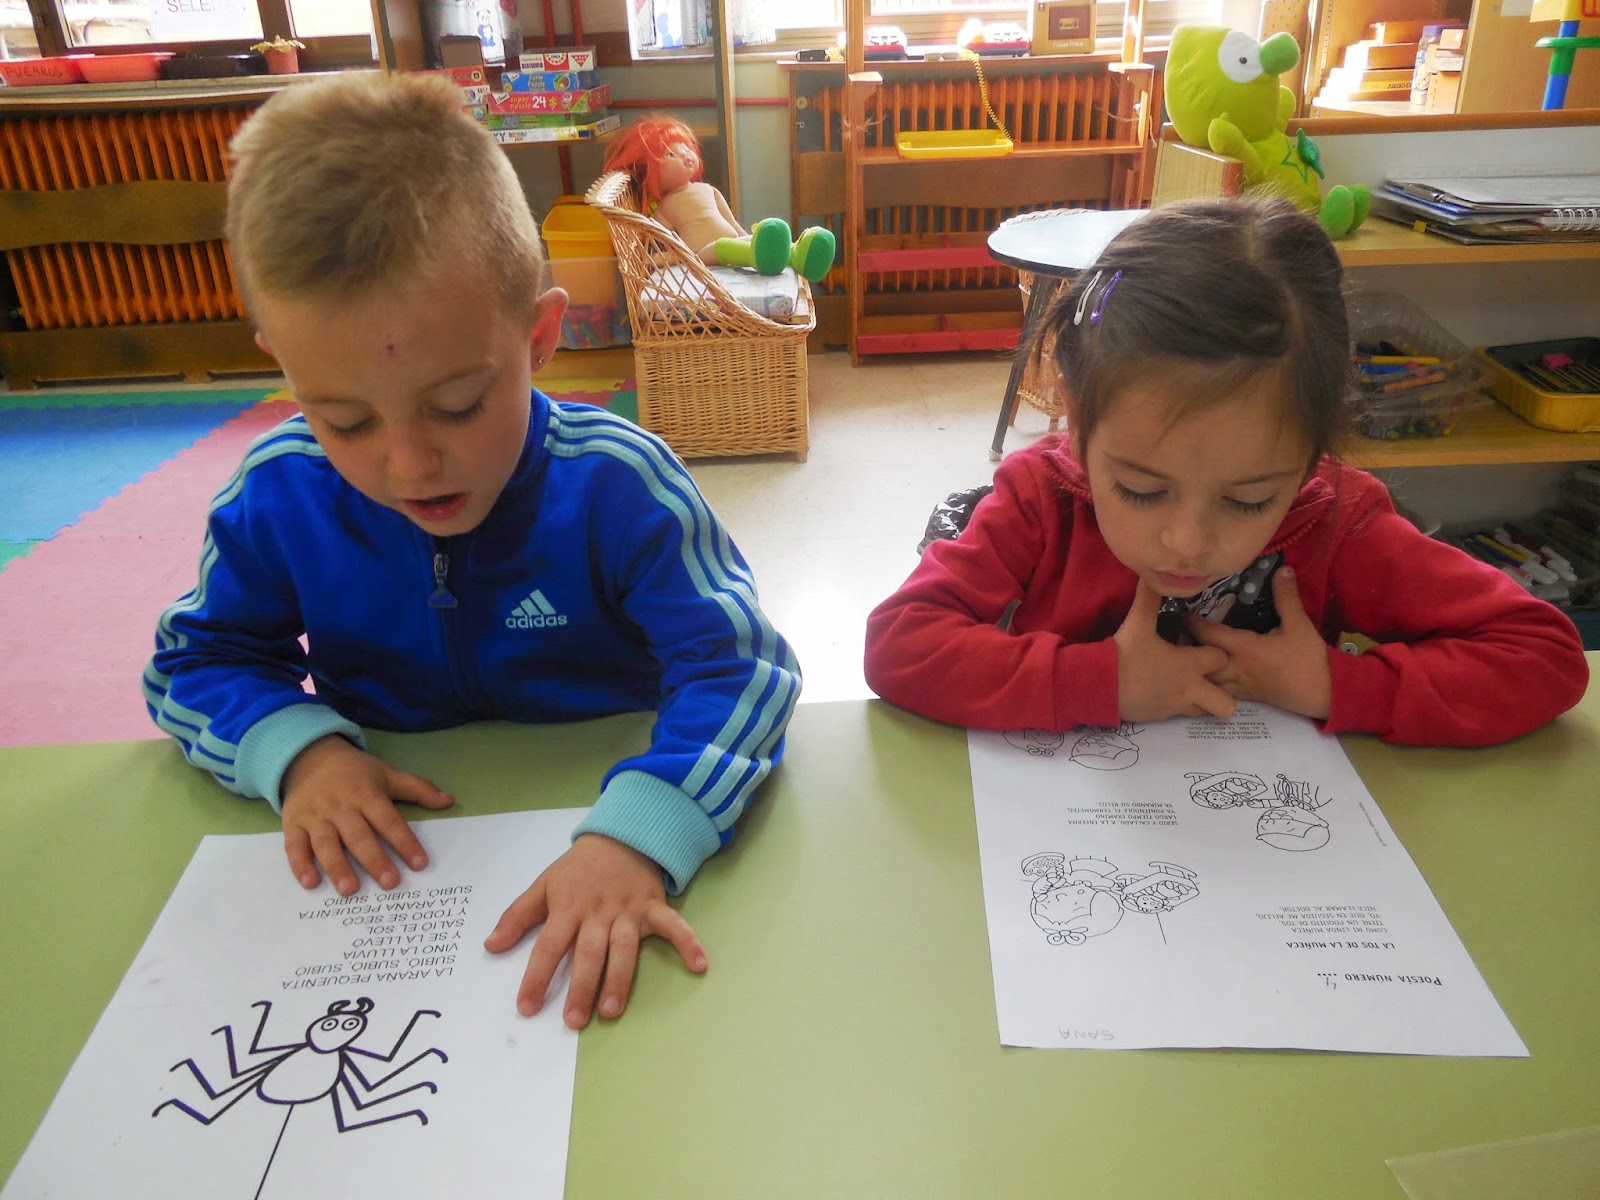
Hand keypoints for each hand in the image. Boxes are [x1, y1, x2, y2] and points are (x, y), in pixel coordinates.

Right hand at [279, 736, 454, 894]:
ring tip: (349, 890)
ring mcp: (315, 815)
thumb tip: (449, 801)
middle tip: (389, 883)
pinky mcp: (293, 823)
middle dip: (374, 859)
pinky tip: (311, 883)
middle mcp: (341, 806)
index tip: (420, 863)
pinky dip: (300, 864)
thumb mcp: (387, 774)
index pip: (389, 820)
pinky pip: (294, 845)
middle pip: (359, 835)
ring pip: (326, 843)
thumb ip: (418, 788)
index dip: (405, 842)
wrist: (309, 756)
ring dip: (337, 867)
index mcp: (367, 794)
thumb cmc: (355, 772)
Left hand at [484, 834, 706, 1029]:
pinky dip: (688, 942)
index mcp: (568, 908)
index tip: (527, 1007)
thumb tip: (491, 945)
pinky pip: (673, 926)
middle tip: (574, 1022)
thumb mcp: (543, 884)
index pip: (549, 946)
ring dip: (620, 979)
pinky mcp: (653, 907)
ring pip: (624, 948)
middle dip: (581, 988)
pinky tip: (699, 964)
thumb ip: (517, 915)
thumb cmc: (579, 868)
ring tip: (612, 1011)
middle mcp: (598, 913)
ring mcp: (628, 911)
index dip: (537, 977)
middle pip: (589, 953)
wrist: (621, 834)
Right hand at [1114, 581, 1234, 721]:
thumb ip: (1148, 599)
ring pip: (1204, 712)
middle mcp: (1189, 689)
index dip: (1216, 650)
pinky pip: (1179, 714)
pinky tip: (1163, 689)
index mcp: (1189, 665)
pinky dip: (1178, 704)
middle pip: (1225, 703)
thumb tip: (1151, 575)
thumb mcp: (1137, 623)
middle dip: (1222, 691)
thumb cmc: (1123, 655)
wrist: (1098, 686)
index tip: (1199, 642)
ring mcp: (1175, 707)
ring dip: (1201, 700)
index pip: (1221, 659)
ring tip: (1187, 684)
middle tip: (1207, 676)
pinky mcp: (1160, 717)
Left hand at [1188, 566, 1331, 719]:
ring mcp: (1238, 685)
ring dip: (1192, 667)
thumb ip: (1287, 598)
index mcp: (1246, 649)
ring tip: (1181, 653)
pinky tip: (1200, 675)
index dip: (1193, 623)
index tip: (1182, 611)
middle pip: (1199, 659)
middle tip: (1173, 633)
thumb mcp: (1300, 625)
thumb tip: (1283, 569)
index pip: (1210, 634)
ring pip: (1205, 679)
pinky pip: (1218, 691)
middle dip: (1184, 647)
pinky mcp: (1245, 696)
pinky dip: (1206, 683)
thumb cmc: (1309, 660)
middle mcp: (1236, 668)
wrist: (1323, 693)